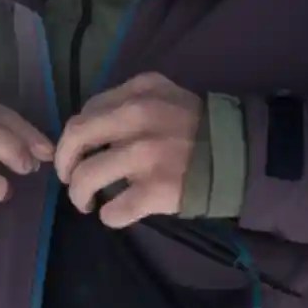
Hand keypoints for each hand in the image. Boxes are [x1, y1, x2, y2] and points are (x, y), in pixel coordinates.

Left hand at [56, 72, 201, 228]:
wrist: (243, 157)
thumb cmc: (201, 130)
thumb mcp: (166, 98)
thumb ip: (130, 104)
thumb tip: (91, 132)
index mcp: (140, 91)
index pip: (87, 112)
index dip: (74, 137)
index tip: (78, 152)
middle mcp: (138, 117)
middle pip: (76, 138)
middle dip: (64, 163)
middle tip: (68, 178)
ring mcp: (146, 154)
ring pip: (86, 176)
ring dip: (79, 194)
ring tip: (86, 202)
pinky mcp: (156, 189)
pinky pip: (114, 209)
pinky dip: (108, 216)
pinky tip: (114, 215)